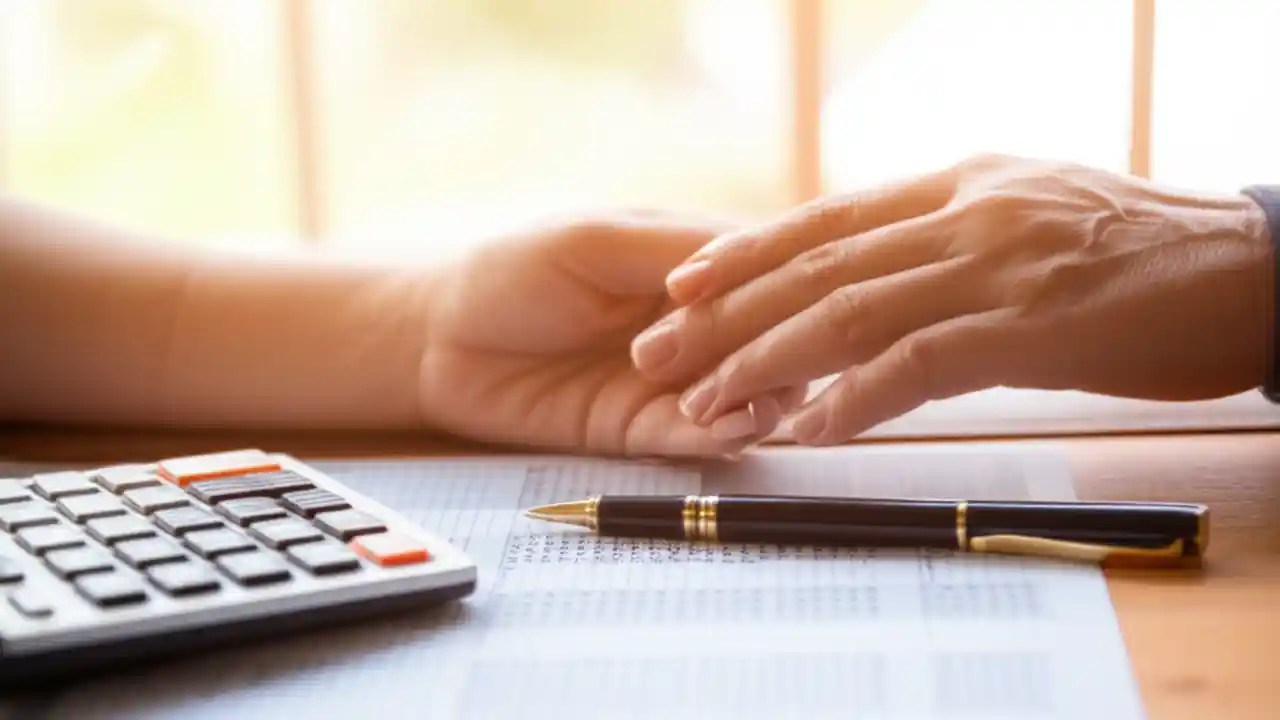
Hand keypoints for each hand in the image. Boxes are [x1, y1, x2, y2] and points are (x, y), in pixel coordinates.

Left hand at [420, 215, 804, 456]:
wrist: (437, 341)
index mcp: (689, 264)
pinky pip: (696, 436)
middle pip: (770, 338)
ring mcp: (673, 379)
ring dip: (759, 398)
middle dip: (778, 351)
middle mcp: (694, 323)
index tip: (798, 301)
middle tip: (767, 361)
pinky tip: (726, 425)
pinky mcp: (642, 428)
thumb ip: (673, 253)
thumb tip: (762, 266)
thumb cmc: (509, 270)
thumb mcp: (595, 241)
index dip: (790, 289)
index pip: (767, 274)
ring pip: (746, 393)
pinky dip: (720, 434)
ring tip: (754, 401)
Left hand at [630, 155, 1272, 444]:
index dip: (743, 251)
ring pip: (850, 312)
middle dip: (727, 312)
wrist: (1253, 265)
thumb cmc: (1138, 252)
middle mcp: (963, 213)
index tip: (678, 283)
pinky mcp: (1033, 326)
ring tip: (707, 401)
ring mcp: (996, 265)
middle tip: (657, 351)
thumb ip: (947, 239)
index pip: (824, 218)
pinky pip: (920, 364)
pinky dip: (855, 399)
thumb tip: (873, 278)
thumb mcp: (1027, 218)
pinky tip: (807, 428)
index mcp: (956, 183)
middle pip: (816, 265)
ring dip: (768, 361)